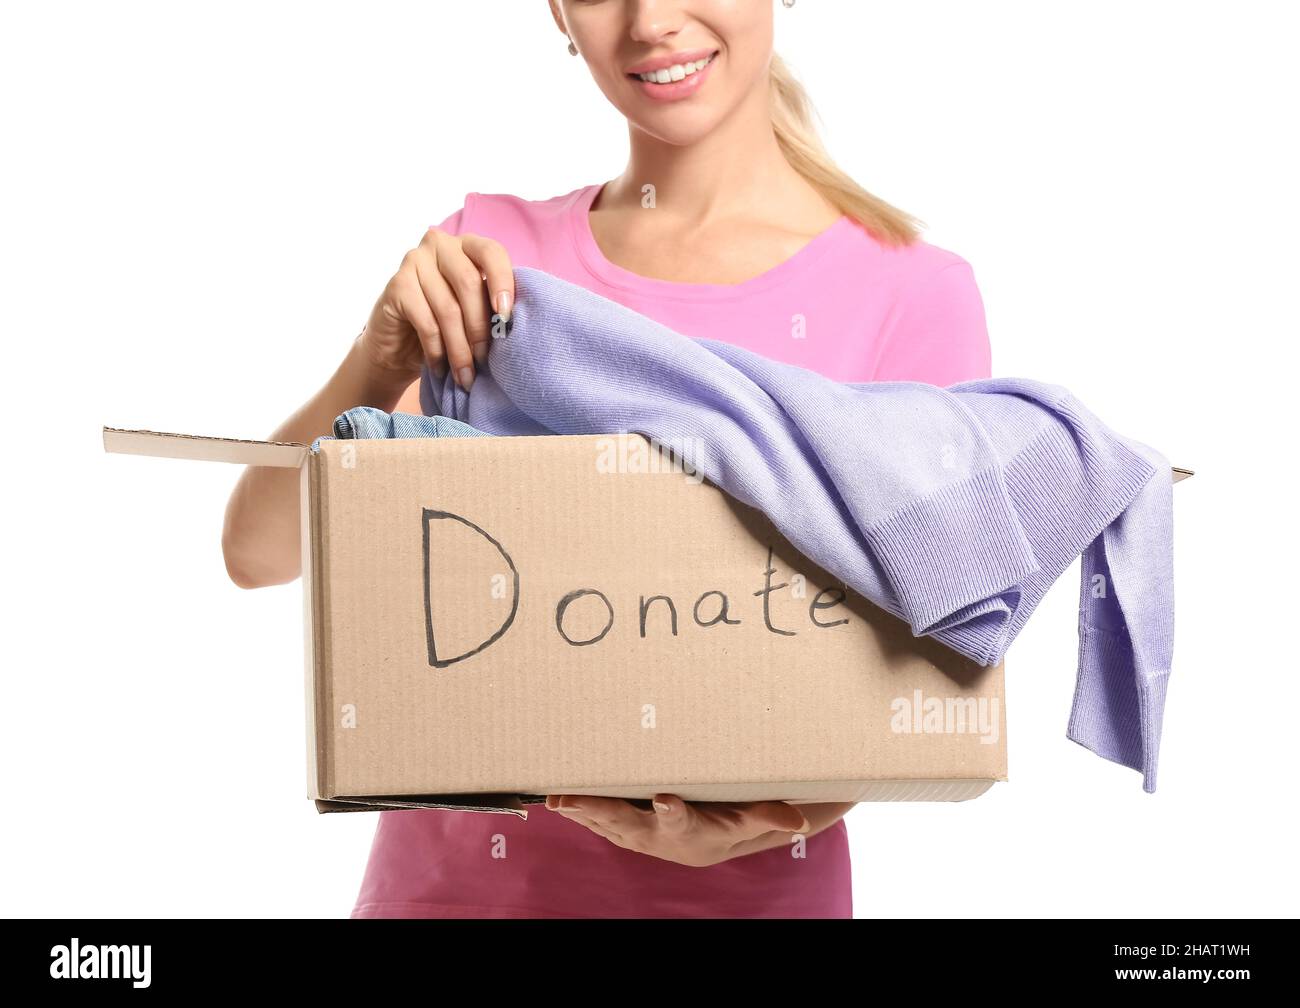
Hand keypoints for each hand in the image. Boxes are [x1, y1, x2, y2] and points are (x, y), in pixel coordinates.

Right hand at [359, 226, 513, 392]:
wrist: (397, 345)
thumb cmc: (444, 326)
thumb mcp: (473, 311)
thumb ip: (491, 304)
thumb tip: (515, 325)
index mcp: (467, 245)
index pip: (491, 252)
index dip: (503, 282)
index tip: (506, 317)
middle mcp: (440, 245)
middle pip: (469, 282)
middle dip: (481, 328)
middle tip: (484, 360)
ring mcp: (414, 261)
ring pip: (448, 309)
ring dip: (460, 349)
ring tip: (466, 375)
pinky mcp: (397, 284)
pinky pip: (426, 322)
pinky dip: (437, 351)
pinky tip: (441, 369)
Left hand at [544, 793, 812, 867]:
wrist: (710, 844)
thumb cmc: (732, 823)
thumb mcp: (753, 820)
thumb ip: (772, 817)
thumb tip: (800, 820)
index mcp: (692, 829)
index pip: (683, 820)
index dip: (673, 812)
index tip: (665, 799)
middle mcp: (659, 835)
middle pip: (626, 823)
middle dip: (597, 811)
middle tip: (570, 800)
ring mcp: (638, 834)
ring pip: (605, 822)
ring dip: (578, 812)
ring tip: (553, 798)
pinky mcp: (625, 829)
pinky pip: (598, 821)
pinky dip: (578, 812)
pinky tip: (556, 800)